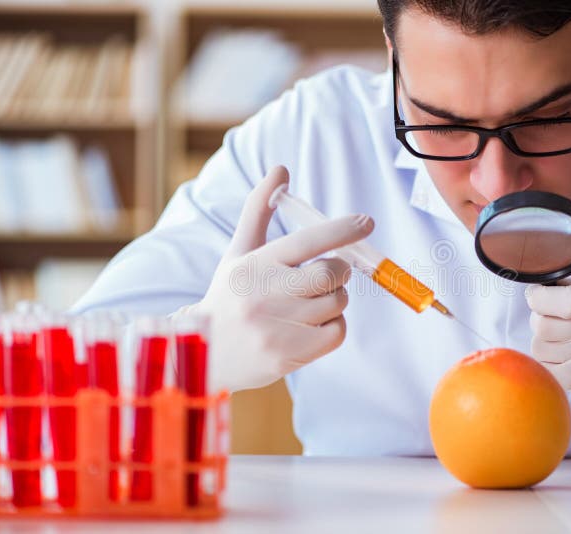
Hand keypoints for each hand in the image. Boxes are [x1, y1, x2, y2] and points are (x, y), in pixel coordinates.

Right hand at [178, 166, 373, 389]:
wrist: (204, 353)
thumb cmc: (230, 295)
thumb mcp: (239, 252)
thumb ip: (259, 210)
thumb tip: (281, 169)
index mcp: (255, 264)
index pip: (307, 241)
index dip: (341, 230)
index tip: (366, 223)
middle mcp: (265, 294)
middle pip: (331, 273)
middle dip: (339, 271)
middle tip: (328, 275)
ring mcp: (277, 327)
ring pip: (337, 302)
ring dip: (335, 299)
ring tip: (312, 303)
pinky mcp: (288, 355)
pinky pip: (337, 332)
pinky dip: (334, 326)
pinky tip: (312, 326)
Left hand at [525, 269, 570, 400]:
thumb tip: (540, 290)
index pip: (563, 302)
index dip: (539, 296)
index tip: (536, 294)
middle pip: (544, 326)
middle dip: (538, 315)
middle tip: (549, 313)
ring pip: (540, 348)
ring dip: (542, 338)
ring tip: (558, 333)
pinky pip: (547, 371)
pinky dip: (545, 359)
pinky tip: (558, 351)